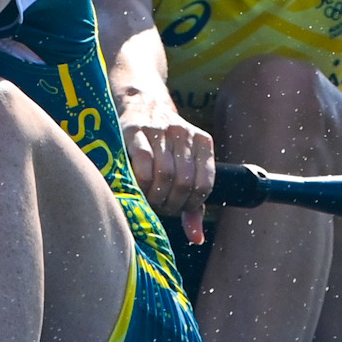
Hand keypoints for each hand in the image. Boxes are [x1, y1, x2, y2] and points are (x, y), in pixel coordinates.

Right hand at [118, 92, 213, 243]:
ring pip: (165, 174)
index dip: (191, 204)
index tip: (178, 209)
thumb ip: (192, 203)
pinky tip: (139, 188)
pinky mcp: (136, 130)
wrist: (141, 102)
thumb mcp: (184, 165)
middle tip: (161, 207)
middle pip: (185, 182)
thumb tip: (196, 238)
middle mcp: (185, 134)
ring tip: (150, 200)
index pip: (205, 184)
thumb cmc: (165, 144)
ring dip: (156, 196)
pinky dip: (142, 182)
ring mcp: (161, 131)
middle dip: (172, 203)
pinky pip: (143, 162)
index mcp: (203, 142)